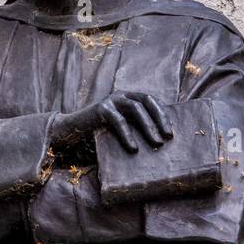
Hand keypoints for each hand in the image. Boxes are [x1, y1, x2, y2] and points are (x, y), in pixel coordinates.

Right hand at [49, 92, 173, 152]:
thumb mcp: (122, 127)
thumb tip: (159, 141)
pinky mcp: (101, 109)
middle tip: (167, 137)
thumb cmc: (100, 132)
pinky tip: (133, 148)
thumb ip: (135, 127)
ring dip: (148, 126)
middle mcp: (121, 95)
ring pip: (136, 109)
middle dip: (160, 119)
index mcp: (129, 97)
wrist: (73, 131)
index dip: (163, 114)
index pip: (151, 100)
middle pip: (146, 101)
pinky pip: (119, 121)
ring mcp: (111, 100)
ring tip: (156, 143)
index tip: (171, 132)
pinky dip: (128, 135)